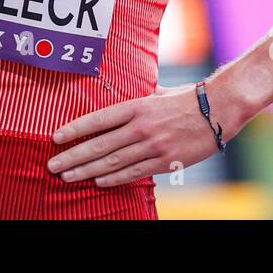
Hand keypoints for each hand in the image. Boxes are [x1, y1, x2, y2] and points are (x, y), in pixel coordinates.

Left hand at [48, 82, 223, 186]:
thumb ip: (139, 96)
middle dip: (73, 156)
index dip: (74, 130)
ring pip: (112, 161)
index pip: (98, 119)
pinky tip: (98, 181)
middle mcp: (140, 126)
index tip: (56, 138)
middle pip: (99, 144)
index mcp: (137, 106)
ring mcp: (152, 145)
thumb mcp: (159, 91)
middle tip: (53, 165)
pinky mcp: (164, 161)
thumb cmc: (189, 97)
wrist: (219, 109)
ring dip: (87, 170)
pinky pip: (134, 172)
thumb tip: (123, 93)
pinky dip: (114, 178)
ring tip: (68, 176)